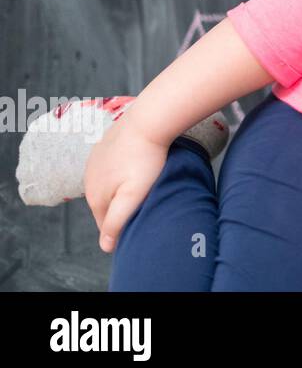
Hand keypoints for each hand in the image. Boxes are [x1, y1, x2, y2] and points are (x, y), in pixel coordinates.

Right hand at [84, 113, 170, 252]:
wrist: (147, 121)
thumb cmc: (145, 160)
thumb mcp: (133, 195)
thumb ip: (117, 221)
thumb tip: (105, 247)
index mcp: (95, 197)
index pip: (107, 224)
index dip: (124, 227)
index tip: (142, 223)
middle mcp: (89, 181)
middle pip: (106, 205)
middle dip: (122, 209)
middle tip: (145, 206)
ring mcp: (93, 163)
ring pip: (108, 186)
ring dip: (121, 190)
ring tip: (143, 186)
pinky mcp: (102, 148)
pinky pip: (110, 168)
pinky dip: (121, 172)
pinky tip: (135, 168)